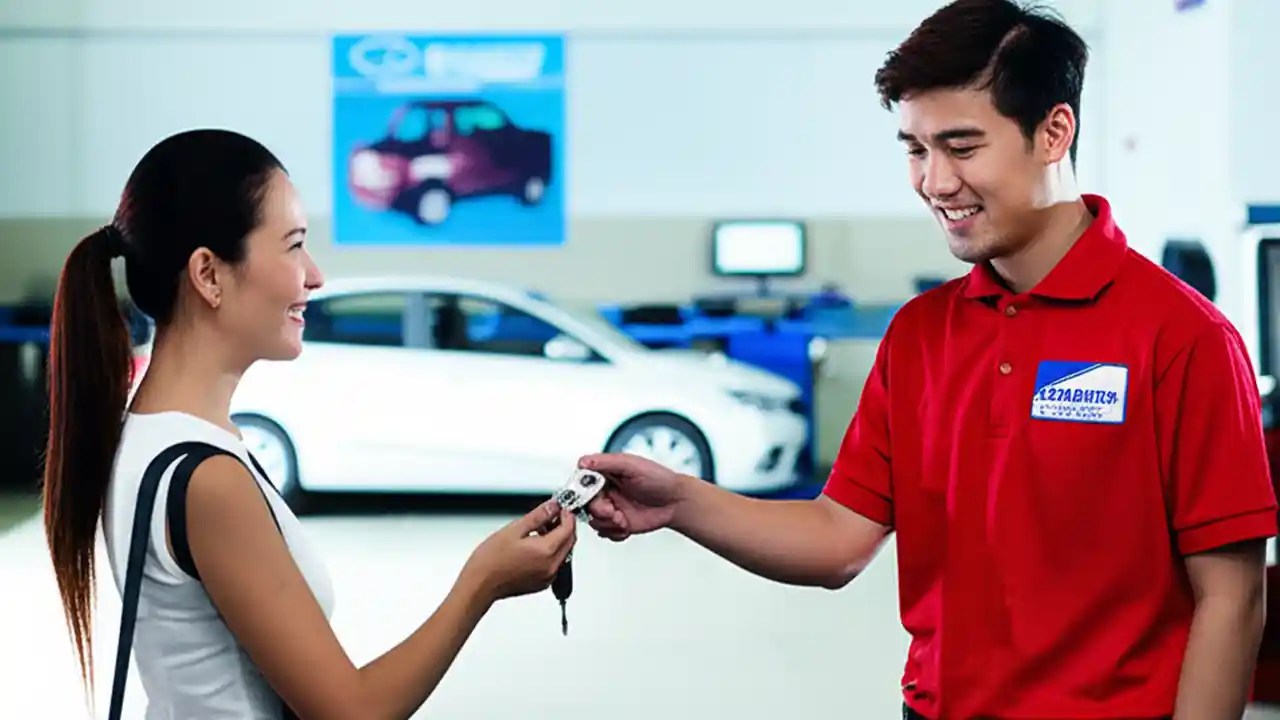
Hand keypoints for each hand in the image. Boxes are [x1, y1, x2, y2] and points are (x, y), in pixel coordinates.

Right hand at [460, 500, 576, 602]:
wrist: (480, 585)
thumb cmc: (491, 561)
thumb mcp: (514, 529)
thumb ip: (538, 516)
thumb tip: (552, 507)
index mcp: (546, 551)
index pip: (568, 529)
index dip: (567, 515)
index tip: (562, 507)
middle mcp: (551, 566)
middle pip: (570, 541)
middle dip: (565, 526)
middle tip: (554, 515)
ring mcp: (548, 577)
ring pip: (563, 552)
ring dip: (558, 538)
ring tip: (541, 528)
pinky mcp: (542, 583)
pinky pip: (555, 564)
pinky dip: (552, 552)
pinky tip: (537, 545)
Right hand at [577, 452, 689, 540]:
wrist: (676, 502)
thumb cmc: (659, 479)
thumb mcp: (631, 465)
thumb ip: (607, 462)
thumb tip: (583, 462)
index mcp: (606, 474)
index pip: (582, 482)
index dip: (582, 491)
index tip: (589, 497)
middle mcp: (606, 491)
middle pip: (585, 504)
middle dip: (598, 510)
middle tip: (611, 511)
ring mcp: (611, 508)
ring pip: (593, 520)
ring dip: (607, 523)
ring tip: (622, 520)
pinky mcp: (618, 523)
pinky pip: (605, 532)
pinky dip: (614, 532)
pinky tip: (625, 527)